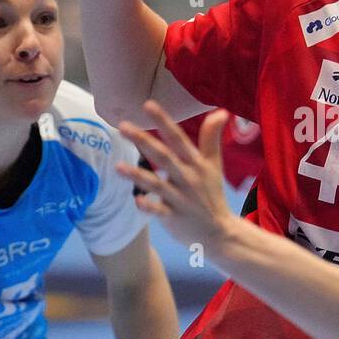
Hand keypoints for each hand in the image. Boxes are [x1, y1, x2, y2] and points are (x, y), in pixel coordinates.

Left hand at [115, 101, 238, 249]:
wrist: (219, 233)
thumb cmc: (211, 194)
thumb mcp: (215, 165)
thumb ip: (212, 138)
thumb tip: (221, 111)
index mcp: (196, 163)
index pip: (178, 138)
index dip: (164, 122)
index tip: (148, 105)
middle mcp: (188, 178)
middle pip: (164, 157)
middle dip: (144, 141)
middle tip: (123, 125)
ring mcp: (180, 199)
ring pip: (157, 184)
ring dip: (138, 175)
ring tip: (117, 166)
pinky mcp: (174, 218)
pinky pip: (159, 211)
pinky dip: (149, 206)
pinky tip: (136, 200)